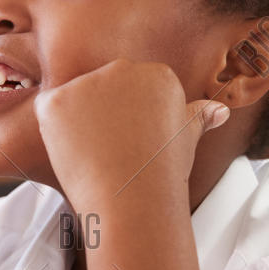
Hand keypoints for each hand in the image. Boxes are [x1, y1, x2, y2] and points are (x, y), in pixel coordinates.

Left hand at [34, 59, 227, 211]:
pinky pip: (49, 110)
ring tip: (97, 154)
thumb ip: (197, 117)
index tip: (134, 143)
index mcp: (158, 74)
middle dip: (103, 117)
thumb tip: (219, 111)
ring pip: (74, 100)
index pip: (131, 90)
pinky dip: (56, 132)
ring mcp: (87, 82)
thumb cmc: (161, 174)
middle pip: (102, 90)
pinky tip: (76, 151)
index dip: (129, 121)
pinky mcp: (57, 100)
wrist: (134, 201)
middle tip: (114, 151)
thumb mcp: (185, 140)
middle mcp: (123, 69)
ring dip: (78, 124)